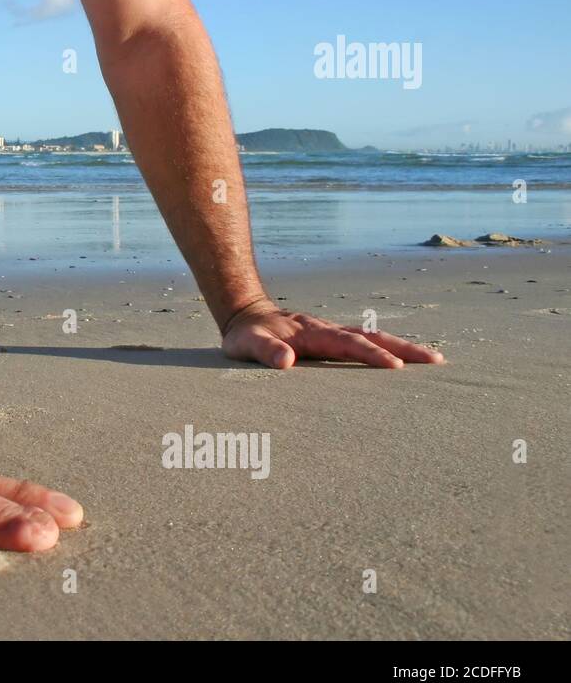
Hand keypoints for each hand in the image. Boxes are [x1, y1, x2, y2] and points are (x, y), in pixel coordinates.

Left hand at [221, 300, 445, 368]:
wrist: (245, 314)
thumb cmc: (246, 334)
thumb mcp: (248, 344)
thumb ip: (265, 350)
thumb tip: (286, 361)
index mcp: (314, 333)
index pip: (349, 344)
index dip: (372, 355)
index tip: (396, 368)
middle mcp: (329, 330)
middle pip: (373, 337)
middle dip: (405, 349)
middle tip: (437, 361)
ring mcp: (333, 333)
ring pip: (374, 337)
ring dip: (402, 347)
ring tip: (434, 360)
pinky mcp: (332, 339)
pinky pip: (366, 342)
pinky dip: (388, 348)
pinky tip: (404, 360)